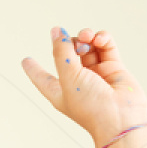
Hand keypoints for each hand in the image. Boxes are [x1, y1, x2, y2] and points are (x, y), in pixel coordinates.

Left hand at [23, 27, 146, 145]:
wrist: (121, 116)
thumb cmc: (90, 104)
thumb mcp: (69, 77)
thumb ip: (61, 52)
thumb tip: (56, 31)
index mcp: (60, 91)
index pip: (42, 78)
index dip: (34, 69)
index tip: (25, 60)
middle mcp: (76, 82)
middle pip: (68, 54)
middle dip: (71, 42)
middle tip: (77, 41)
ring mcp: (96, 74)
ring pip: (88, 47)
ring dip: (86, 37)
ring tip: (88, 37)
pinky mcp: (113, 68)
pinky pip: (105, 47)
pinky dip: (102, 39)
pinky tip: (100, 38)